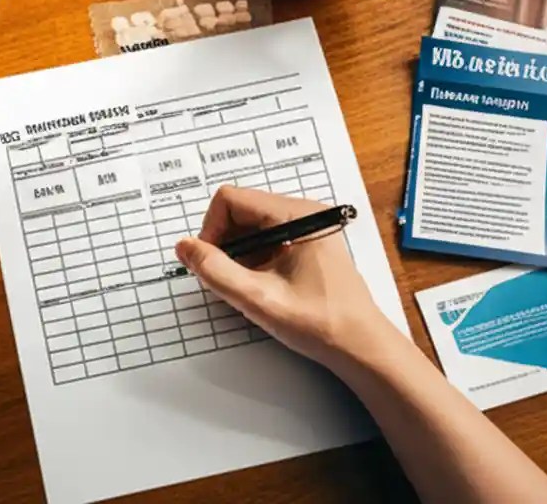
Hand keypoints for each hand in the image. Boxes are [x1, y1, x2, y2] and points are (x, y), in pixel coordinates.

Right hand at [174, 187, 391, 368]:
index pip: (231, 199)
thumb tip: (185, 247)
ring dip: (236, 253)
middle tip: (223, 278)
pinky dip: (252, 259)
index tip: (208, 262)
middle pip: (241, 210)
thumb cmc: (321, 324)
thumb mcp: (259, 299)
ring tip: (244, 286)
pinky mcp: (306, 244)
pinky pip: (266, 239)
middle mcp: (303, 213)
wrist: (361, 347)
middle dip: (222, 241)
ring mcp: (306, 228)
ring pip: (251, 226)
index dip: (210, 228)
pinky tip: (259, 286)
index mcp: (296, 215)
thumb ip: (216, 271)